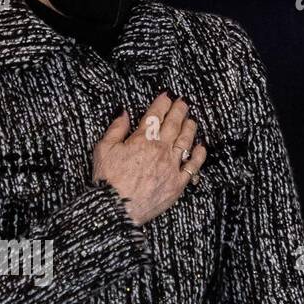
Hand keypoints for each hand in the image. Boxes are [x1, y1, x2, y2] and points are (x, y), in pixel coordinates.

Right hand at [91, 93, 207, 224]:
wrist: (116, 208)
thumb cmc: (107, 179)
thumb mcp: (103, 149)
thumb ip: (116, 129)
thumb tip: (124, 113)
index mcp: (142, 140)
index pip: (155, 116)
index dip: (162, 103)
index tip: (166, 96)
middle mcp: (160, 150)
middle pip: (173, 125)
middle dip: (179, 111)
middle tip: (183, 102)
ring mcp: (171, 167)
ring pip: (185, 142)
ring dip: (190, 128)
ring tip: (192, 120)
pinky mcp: (177, 183)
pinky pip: (193, 166)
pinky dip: (198, 155)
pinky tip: (200, 147)